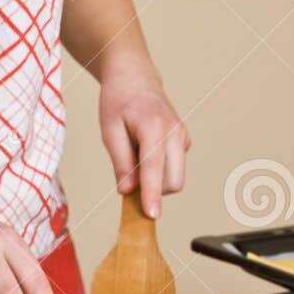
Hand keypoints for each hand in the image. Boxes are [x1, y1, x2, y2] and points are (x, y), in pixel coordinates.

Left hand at [98, 64, 189, 218]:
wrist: (134, 78)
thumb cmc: (118, 101)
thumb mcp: (109, 131)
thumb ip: (120, 162)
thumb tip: (127, 191)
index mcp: (154, 127)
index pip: (154, 168)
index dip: (152, 194)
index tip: (152, 215)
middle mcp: (175, 133)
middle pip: (172, 180)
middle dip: (153, 190)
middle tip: (127, 176)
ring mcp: (183, 137)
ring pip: (176, 177)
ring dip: (156, 180)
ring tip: (134, 156)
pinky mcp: (185, 141)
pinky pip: (174, 167)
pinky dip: (160, 169)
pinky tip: (144, 149)